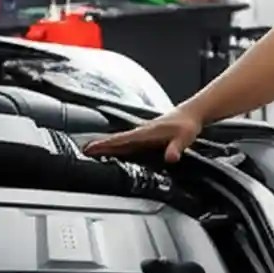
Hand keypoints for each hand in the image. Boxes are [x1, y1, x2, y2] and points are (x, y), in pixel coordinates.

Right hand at [82, 107, 201, 161]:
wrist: (191, 114)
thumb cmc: (187, 125)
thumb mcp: (184, 138)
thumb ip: (176, 148)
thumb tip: (171, 158)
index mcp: (145, 133)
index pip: (121, 140)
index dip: (105, 145)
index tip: (90, 148)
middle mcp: (140, 133)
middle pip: (116, 141)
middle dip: (99, 145)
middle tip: (82, 151)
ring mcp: (142, 134)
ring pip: (120, 141)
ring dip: (106, 146)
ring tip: (91, 152)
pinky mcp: (145, 137)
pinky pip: (127, 142)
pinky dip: (117, 146)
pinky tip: (113, 152)